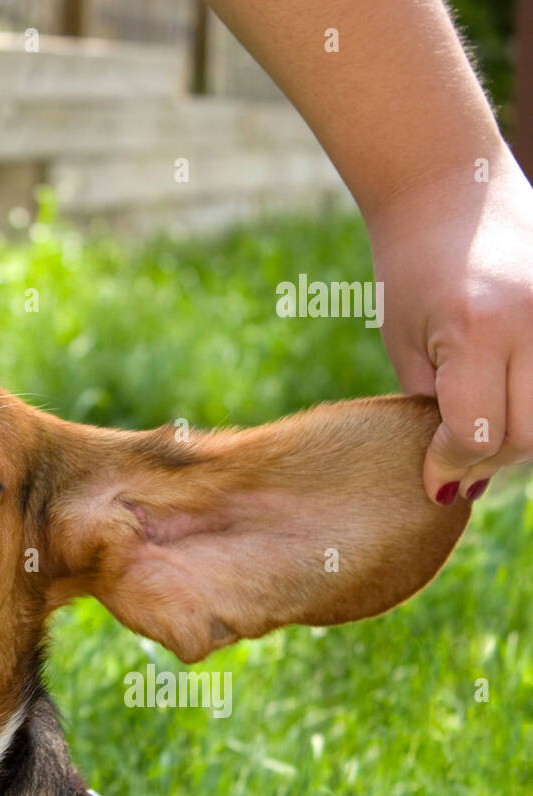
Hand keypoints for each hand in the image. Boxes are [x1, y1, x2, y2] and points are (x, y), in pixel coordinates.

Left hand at [369, 151, 532, 504]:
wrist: (448, 185)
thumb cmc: (411, 267)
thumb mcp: (406, 344)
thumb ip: (433, 409)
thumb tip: (463, 478)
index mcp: (477, 329)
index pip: (478, 435)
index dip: (452, 465)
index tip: (434, 477)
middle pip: (531, 436)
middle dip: (490, 457)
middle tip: (458, 453)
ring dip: (523, 433)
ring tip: (487, 419)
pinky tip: (513, 393)